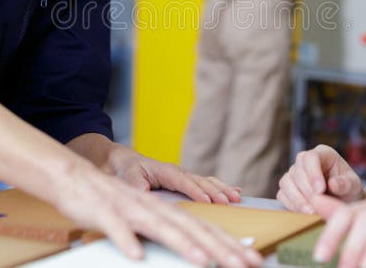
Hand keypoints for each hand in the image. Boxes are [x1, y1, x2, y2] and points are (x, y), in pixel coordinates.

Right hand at [52, 159, 261, 267]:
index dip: (229, 244)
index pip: (203, 228)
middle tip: (244, 263)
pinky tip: (136, 254)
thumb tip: (201, 249)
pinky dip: (127, 239)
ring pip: (159, 226)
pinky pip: (116, 227)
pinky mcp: (104, 213)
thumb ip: (171, 230)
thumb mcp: (146, 217)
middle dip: (219, 247)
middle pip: (191, 228)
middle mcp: (153, 208)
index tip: (252, 259)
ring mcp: (129, 209)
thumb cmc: (113, 202)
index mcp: (166, 210)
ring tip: (202, 259)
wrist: (76, 178)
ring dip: (181, 243)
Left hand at [109, 146, 242, 204]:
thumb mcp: (129, 176)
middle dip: (216, 192)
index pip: (184, 182)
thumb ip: (136, 184)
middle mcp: (179, 172)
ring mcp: (185, 176)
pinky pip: (208, 184)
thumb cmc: (129, 170)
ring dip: (223, 189)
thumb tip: (143, 191)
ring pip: (208, 182)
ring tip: (237, 197)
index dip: (196, 192)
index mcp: (167, 171)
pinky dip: (222, 187)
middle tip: (229, 202)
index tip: (207, 202)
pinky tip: (237, 192)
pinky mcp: (188, 182)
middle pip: (201, 182)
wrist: (128, 162)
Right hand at [277, 145, 363, 213]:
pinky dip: (291, 204)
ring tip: (311, 212)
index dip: (313, 173)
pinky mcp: (288, 188)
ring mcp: (294, 173)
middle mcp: (305, 161)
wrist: (343, 201)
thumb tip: (333, 184)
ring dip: (297, 199)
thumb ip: (346, 184)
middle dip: (306, 190)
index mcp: (323, 153)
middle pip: (297, 171)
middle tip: (317, 206)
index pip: (311, 157)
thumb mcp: (354, 186)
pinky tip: (303, 213)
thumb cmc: (348, 190)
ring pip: (286, 182)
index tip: (320, 190)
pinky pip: (282, 194)